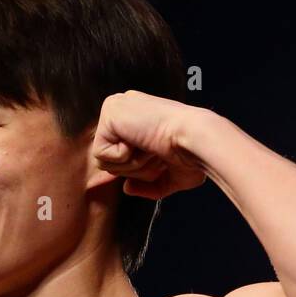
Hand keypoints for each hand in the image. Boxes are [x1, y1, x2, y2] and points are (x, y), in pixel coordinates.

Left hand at [90, 91, 208, 200]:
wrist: (195, 139)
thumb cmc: (190, 153)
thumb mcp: (169, 176)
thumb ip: (146, 185)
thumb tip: (126, 188)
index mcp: (137, 117)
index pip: (118, 154)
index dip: (138, 167)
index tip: (161, 156)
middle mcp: (124, 108)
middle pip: (109, 160)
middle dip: (134, 168)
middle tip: (156, 153)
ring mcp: (115, 108)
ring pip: (103, 160)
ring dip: (130, 164)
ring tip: (150, 147)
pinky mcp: (110, 113)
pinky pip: (100, 154)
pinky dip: (124, 157)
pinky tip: (141, 142)